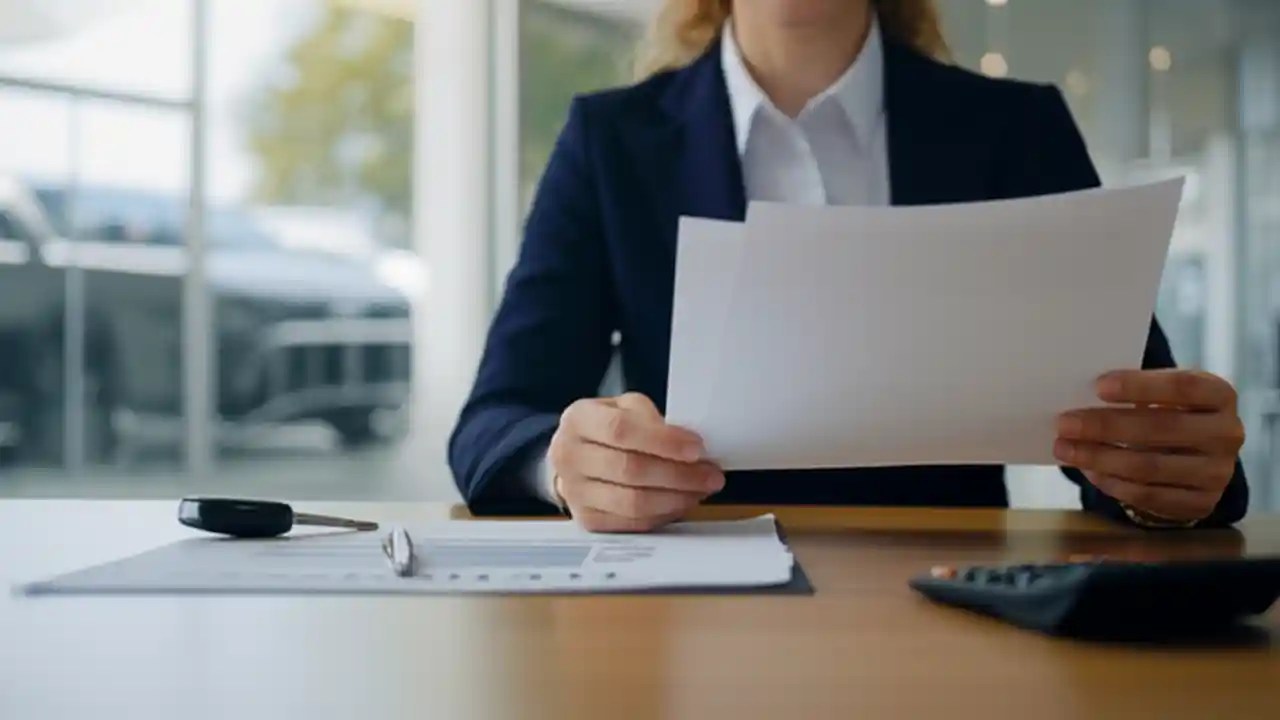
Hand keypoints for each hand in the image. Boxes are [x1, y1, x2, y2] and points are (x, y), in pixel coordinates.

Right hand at [548, 392, 724, 531]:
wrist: (576, 456)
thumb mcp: (625, 408)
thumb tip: (687, 444)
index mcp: (578, 420)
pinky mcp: (586, 519)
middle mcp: (568, 456)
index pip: (620, 430)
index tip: (696, 448)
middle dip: (678, 474)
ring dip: (676, 498)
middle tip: (710, 474)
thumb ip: (651, 418)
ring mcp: (574, 492)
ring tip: (700, 489)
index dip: (663, 441)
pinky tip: (680, 502)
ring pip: (632, 502)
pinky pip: (632, 523)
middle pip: (629, 469)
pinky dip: (663, 515)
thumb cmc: (608, 430)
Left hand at [1054, 369, 1244, 522]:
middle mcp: (1227, 433)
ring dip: (1099, 458)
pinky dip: (1112, 483)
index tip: (1098, 386)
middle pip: (1160, 429)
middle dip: (1105, 426)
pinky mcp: (1201, 502)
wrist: (1200, 455)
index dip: (1140, 386)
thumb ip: (1134, 393)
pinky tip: (1089, 471)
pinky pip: (1148, 495)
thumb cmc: (1170, 411)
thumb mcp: (1164, 394)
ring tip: (1065, 449)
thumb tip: (1079, 400)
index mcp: (1220, 395)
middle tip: (1064, 423)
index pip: (1183, 387)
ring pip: (1149, 467)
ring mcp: (1217, 472)